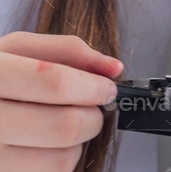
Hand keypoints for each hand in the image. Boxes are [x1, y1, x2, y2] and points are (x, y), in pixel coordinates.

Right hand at [0, 32, 122, 171]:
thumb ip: (68, 50)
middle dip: (93, 115)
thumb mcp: (20, 49)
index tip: (108, 87)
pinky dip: (61, 159)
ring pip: (62, 157)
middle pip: (65, 126)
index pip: (54, 82)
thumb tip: (113, 68)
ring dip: (79, 140)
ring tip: (64, 121)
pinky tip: (45, 142)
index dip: (91, 85)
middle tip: (93, 106)